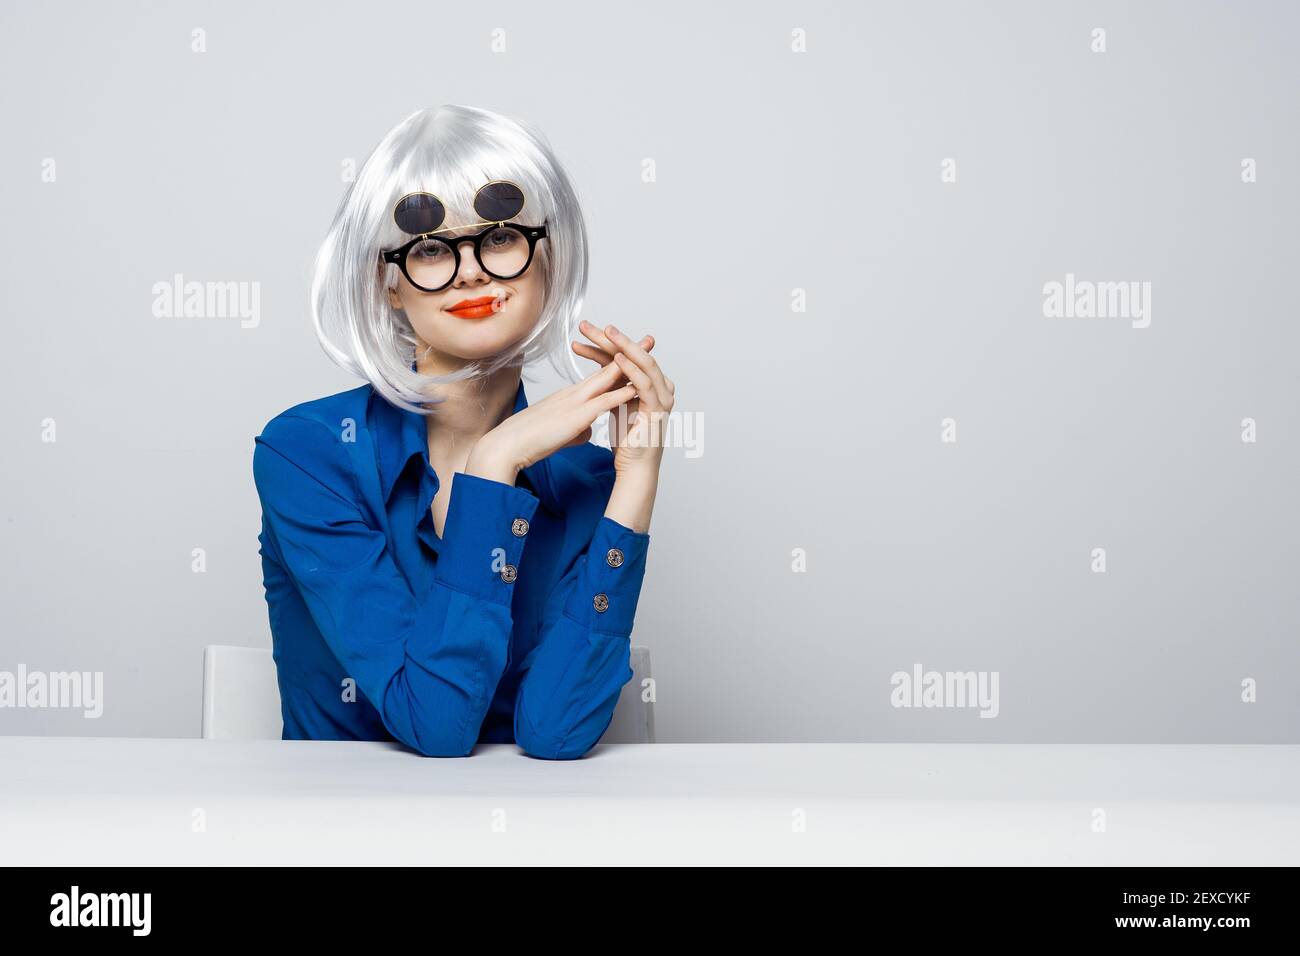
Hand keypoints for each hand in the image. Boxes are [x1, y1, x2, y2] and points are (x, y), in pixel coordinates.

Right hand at [465, 354, 637, 481]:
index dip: (619, 365)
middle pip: (607, 369)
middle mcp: (575, 394)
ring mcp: (575, 402)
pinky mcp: (575, 416)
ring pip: (607, 379)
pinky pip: (602, 402)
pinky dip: (620, 394)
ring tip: (650, 353)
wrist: (507, 445)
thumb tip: (587, 431)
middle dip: (630, 354)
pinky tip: (636, 389)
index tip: (636, 355)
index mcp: (571, 398)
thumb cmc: (530, 441)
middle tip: (648, 339)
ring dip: (630, 365)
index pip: (599, 376)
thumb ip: (576, 428)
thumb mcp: (559, 433)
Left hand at [573, 320, 674, 476]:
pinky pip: (644, 384)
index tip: (582, 333)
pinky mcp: (658, 409)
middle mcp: (660, 385)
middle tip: (590, 325)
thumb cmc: (627, 437)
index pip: (626, 357)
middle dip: (612, 338)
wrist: (635, 465)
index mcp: (651, 383)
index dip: (605, 344)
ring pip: (644, 363)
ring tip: (606, 332)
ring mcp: (662, 396)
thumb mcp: (617, 401)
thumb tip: (605, 363)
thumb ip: (615, 382)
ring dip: (623, 346)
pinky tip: (617, 358)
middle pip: (635, 354)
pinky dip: (631, 369)